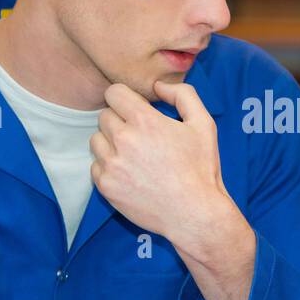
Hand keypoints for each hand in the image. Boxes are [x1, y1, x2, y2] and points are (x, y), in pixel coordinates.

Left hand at [90, 81, 231, 245]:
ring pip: (96, 139)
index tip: (135, 109)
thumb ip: (182, 94)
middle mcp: (123, 139)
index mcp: (145, 120)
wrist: (194, 213)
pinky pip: (96, 165)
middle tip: (140, 136)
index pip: (114, 93)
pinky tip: (130, 173)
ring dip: (111, 143)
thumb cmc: (201, 168)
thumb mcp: (203, 124)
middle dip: (120, 121)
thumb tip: (158, 86)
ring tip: (134, 155)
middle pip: (104, 115)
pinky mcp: (106, 185)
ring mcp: (112, 164)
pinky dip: (109, 167)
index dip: (125, 98)